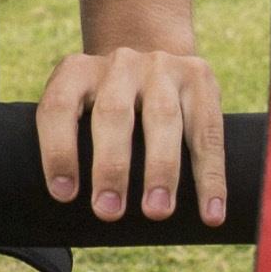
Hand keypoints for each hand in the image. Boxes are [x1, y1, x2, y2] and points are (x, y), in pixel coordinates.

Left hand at [37, 42, 226, 224]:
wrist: (152, 56)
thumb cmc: (105, 109)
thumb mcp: (80, 110)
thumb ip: (73, 148)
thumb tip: (68, 215)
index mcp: (77, 73)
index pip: (59, 107)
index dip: (59, 150)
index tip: (64, 195)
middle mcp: (118, 64)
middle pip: (113, 114)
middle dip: (111, 166)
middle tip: (108, 212)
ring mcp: (161, 66)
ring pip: (162, 118)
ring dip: (161, 170)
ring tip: (157, 212)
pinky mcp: (198, 76)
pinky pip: (208, 132)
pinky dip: (211, 178)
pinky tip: (212, 213)